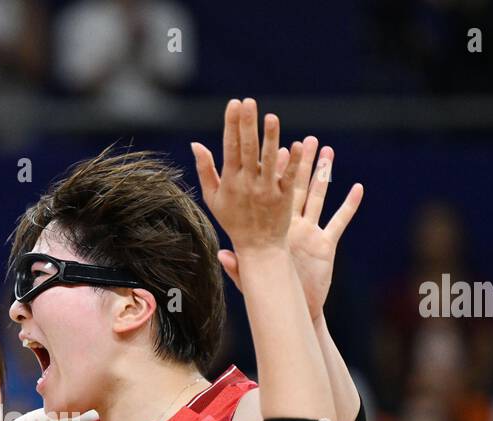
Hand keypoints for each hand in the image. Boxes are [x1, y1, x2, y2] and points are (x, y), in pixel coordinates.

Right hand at [191, 98, 302, 257]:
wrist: (258, 247)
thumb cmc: (234, 220)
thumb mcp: (213, 198)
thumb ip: (205, 169)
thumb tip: (196, 144)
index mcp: (230, 182)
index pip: (230, 147)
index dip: (232, 125)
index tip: (234, 104)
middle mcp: (247, 184)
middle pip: (248, 149)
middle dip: (247, 124)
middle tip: (249, 102)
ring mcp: (267, 190)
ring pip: (269, 160)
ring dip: (270, 138)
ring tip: (271, 117)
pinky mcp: (284, 197)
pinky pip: (289, 176)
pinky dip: (292, 161)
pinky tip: (296, 144)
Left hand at [216, 138, 363, 320]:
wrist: (293, 305)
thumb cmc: (271, 291)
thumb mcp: (253, 278)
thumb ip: (238, 267)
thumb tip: (222, 256)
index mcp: (273, 228)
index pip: (271, 194)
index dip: (275, 173)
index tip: (277, 149)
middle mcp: (292, 226)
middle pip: (298, 188)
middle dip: (303, 164)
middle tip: (308, 139)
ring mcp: (310, 233)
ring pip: (319, 198)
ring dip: (324, 176)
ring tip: (329, 152)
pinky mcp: (326, 245)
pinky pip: (339, 222)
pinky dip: (349, 206)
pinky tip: (357, 188)